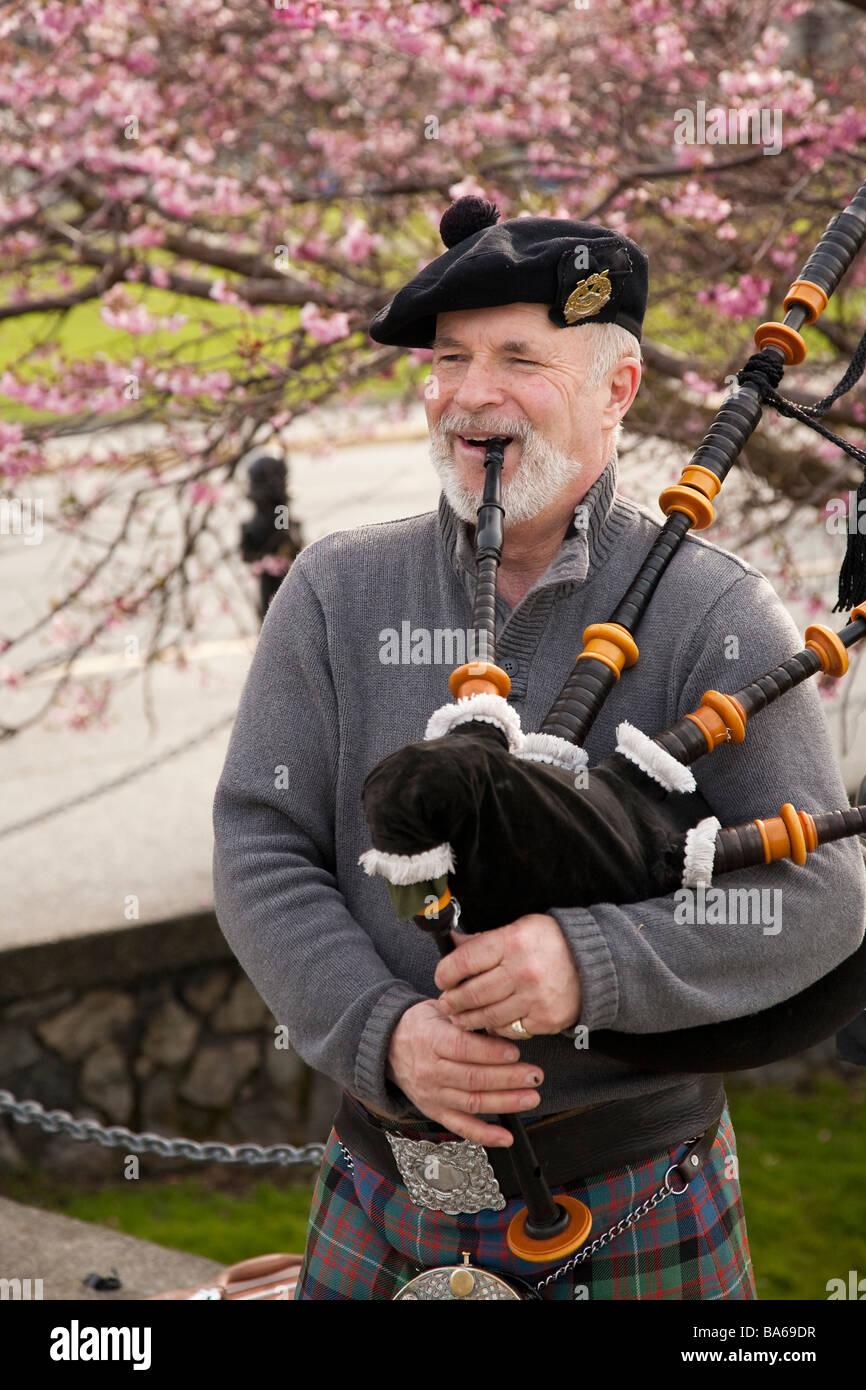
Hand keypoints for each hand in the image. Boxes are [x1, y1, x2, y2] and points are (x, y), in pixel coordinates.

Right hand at [386, 999, 543, 1145]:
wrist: (388, 1046)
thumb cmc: (421, 1025)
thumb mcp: (439, 1010)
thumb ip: (466, 1017)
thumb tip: (500, 1022)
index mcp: (430, 1040)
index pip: (463, 1048)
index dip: (491, 1053)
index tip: (515, 1052)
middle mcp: (430, 1070)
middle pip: (472, 1078)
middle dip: (508, 1078)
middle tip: (534, 1075)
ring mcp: (433, 1095)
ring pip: (472, 1102)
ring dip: (505, 1103)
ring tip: (530, 1098)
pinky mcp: (435, 1111)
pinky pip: (461, 1127)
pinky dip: (485, 1135)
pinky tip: (507, 1137)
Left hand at [435, 913, 580, 1037]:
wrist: (594, 962)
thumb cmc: (551, 942)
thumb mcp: (518, 928)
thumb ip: (484, 939)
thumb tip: (452, 943)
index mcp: (512, 942)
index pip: (464, 961)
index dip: (445, 973)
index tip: (441, 978)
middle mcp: (523, 971)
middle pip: (472, 994)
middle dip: (452, 1001)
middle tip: (445, 1003)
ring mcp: (535, 998)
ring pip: (487, 1016)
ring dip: (467, 1019)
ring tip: (459, 1016)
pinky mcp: (545, 1019)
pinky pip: (509, 1029)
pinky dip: (495, 1028)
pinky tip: (489, 1022)